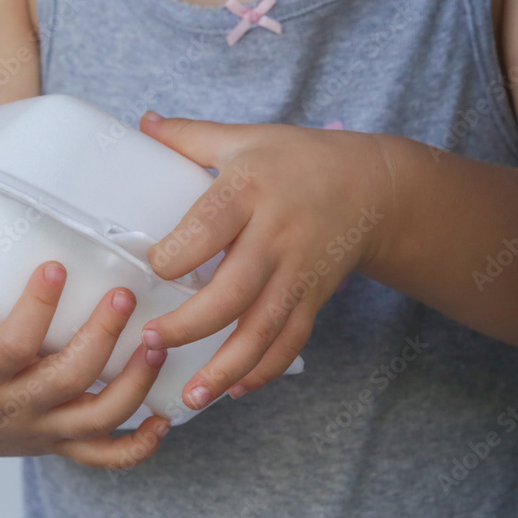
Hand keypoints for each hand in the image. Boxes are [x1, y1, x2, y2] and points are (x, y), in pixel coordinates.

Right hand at [0, 243, 170, 468]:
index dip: (36, 309)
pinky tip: (165, 418)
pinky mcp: (59, 440)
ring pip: (97, 417)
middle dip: (101, 338)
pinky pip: (104, 455)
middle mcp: (13, 408)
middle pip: (68, 379)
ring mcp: (42, 428)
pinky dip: (138, 445)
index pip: (12, 345)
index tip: (56, 267)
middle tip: (124, 296)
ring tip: (156, 342)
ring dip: (134, 384)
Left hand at [137, 112, 397, 408]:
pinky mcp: (314, 297)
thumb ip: (191, 136)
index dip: (174, 254)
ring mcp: (299, 272)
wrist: (375, 187)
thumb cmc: (299, 159)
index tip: (150, 267)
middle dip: (190, 326)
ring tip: (192, 396)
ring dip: (227, 367)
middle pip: (234, 291)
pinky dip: (265, 369)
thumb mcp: (247, 137)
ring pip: (264, 329)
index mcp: (251, 191)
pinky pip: (291, 340)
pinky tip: (235, 390)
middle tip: (150, 342)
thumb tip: (143, 121)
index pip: (208, 227)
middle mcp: (276, 236)